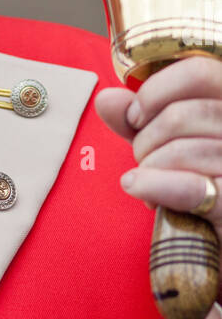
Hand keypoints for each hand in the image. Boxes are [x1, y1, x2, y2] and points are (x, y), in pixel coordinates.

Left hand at [95, 58, 221, 296]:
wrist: (214, 246)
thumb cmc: (197, 188)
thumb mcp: (167, 147)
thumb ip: (139, 122)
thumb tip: (106, 99)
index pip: (198, 72)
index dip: (154, 92)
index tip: (135, 118)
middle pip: (183, 113)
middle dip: (146, 139)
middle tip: (144, 161)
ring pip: (182, 148)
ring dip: (149, 167)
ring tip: (148, 183)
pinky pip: (190, 187)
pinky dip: (154, 186)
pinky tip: (137, 187)